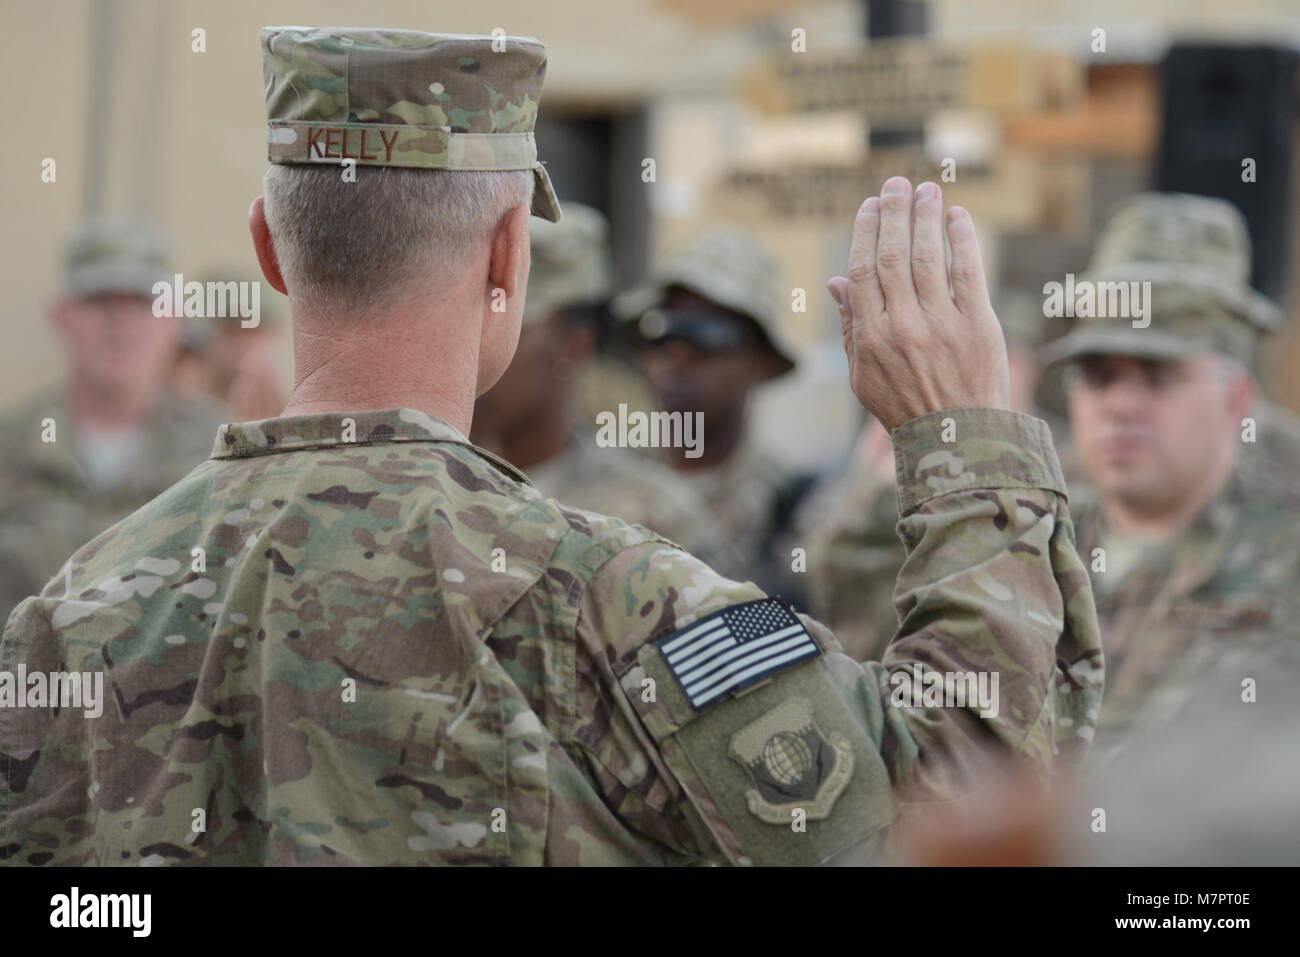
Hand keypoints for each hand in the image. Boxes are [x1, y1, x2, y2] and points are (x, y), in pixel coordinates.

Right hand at [828, 177, 1009, 431]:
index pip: (863, 272)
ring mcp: (942, 325)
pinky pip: (968, 273)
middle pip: (894, 257)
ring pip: (929, 258)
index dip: (865, 233)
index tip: (870, 206)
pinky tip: (957, 216)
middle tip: (896, 184)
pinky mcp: (978, 325)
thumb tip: (837, 282)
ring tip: (926, 191)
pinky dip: (962, 241)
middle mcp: (904, 327)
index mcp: (872, 338)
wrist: (955, 437)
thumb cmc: (904, 407)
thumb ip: (851, 327)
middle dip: (894, 215)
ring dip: (926, 219)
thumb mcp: (863, 375)